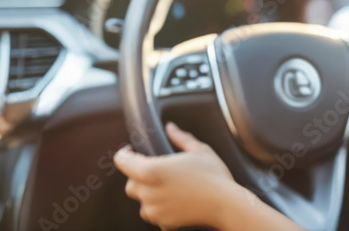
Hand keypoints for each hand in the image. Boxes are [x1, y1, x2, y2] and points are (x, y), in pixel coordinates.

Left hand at [114, 121, 241, 228]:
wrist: (226, 204)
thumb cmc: (214, 176)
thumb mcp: (199, 149)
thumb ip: (181, 137)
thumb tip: (171, 128)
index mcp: (151, 170)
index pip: (122, 161)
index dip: (125, 154)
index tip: (131, 152)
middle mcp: (148, 192)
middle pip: (130, 183)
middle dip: (139, 176)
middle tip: (158, 170)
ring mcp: (155, 209)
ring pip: (141, 201)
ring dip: (149, 194)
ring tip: (170, 187)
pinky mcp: (163, 222)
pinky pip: (154, 214)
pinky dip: (161, 208)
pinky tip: (177, 201)